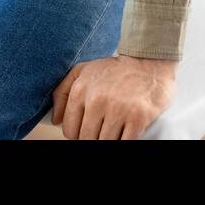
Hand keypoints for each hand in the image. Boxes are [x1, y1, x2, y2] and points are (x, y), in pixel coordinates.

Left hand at [50, 54, 178, 139]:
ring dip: (109, 139)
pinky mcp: (138, 117)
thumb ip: (62, 92)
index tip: (86, 130)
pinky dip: (124, 141)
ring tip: (114, 129)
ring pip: (105, 143)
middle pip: (87, 139)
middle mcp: (97, 100)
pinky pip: (125, 143)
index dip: (77, 134)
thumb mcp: (83, 71)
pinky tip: (125, 131)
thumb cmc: (115, 70)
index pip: (70, 130)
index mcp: (81, 90)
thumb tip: (55, 120)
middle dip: (93, 137)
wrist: (148, 62)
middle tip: (102, 129)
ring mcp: (118, 109)